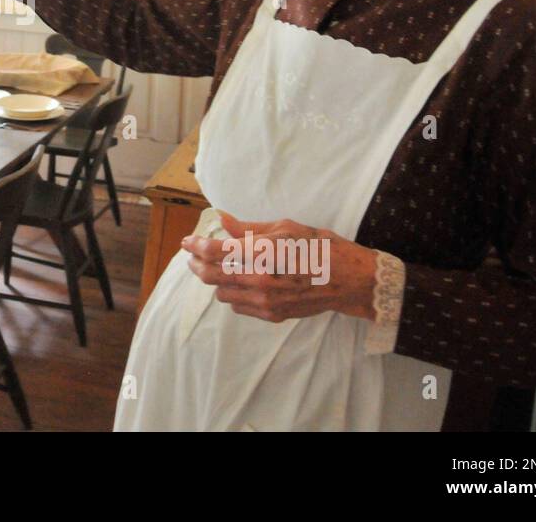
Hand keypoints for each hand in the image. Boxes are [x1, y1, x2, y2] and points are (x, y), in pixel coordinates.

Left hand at [181, 212, 378, 322]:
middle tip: (193, 256)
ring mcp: (265, 301)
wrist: (348, 280)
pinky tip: (240, 282)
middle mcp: (260, 279)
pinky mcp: (272, 315)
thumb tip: (221, 220)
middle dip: (197, 264)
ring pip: (223, 293)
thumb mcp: (285, 228)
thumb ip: (248, 228)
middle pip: (212, 275)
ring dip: (216, 280)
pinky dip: (233, 293)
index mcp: (262, 252)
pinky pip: (239, 306)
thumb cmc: (319, 247)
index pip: (215, 251)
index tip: (187, 242)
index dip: (196, 246)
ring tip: (219, 267)